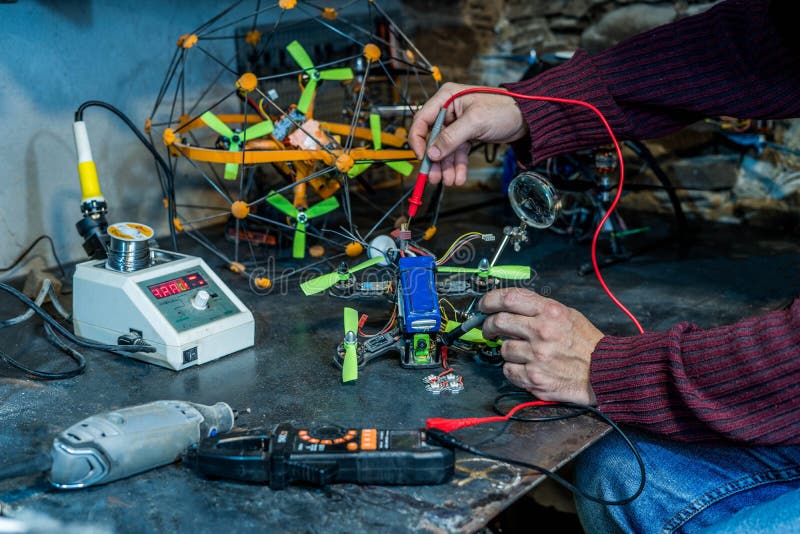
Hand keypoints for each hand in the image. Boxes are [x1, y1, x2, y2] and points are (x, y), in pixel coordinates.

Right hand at [408, 83, 527, 185]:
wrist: (526, 117)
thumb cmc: (504, 109)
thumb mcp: (475, 122)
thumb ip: (451, 137)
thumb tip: (432, 153)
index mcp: (446, 98)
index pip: (422, 120)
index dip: (418, 140)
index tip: (423, 158)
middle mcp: (449, 110)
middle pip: (433, 138)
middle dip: (435, 160)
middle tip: (434, 177)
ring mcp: (457, 123)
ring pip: (445, 149)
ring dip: (446, 167)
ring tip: (450, 181)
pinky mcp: (466, 134)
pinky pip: (457, 152)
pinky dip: (457, 165)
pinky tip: (459, 177)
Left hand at [479, 288, 603, 404]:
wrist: (604, 371)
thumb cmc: (586, 343)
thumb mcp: (567, 314)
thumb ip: (539, 308)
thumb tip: (509, 305)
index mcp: (550, 312)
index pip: (510, 298)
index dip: (490, 300)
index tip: (484, 305)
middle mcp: (542, 332)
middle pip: (499, 322)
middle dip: (489, 325)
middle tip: (489, 329)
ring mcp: (537, 356)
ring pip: (503, 349)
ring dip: (508, 350)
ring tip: (525, 353)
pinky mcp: (534, 378)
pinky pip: (509, 371)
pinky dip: (514, 370)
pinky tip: (527, 367)